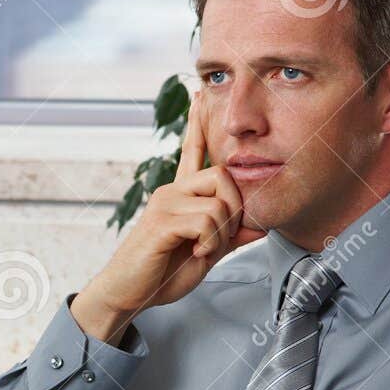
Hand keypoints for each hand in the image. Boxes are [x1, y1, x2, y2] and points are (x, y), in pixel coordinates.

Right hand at [72, 90, 266, 341]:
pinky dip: (209, 243)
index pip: (191, 151)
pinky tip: (194, 254)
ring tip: (202, 251)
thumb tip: (260, 226)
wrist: (128, 294)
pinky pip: (206, 222)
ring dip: (221, 234)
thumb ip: (231, 236)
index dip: (196, 123)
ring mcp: (165, 204)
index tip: (198, 94)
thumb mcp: (206, 253)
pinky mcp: (161, 222)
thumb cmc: (161, 274)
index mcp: (178, 195)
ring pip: (218, 202)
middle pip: (222, 175)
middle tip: (222, 237)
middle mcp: (170, 191)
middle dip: (235, 208)